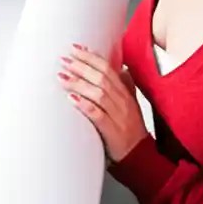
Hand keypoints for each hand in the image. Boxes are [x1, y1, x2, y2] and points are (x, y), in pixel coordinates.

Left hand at [59, 43, 146, 162]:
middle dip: (82, 66)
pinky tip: (72, 98)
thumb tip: (122, 69)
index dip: (92, 57)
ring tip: (62, 76)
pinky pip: (98, 115)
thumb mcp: (130, 105)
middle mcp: (123, 102)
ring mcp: (118, 116)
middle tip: (64, 59)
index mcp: (126, 94)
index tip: (75, 48)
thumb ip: (126, 87)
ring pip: (99, 94)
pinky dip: (85, 105)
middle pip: (103, 78)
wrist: (140, 155)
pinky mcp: (112, 131)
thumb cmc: (130, 129)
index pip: (109, 70)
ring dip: (79, 83)